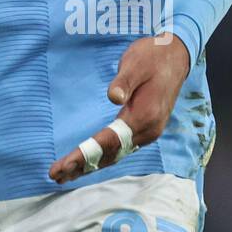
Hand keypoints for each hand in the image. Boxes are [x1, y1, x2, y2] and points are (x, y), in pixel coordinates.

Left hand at [48, 34, 191, 183]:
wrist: (176, 55)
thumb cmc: (152, 56)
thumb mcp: (136, 63)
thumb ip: (124, 81)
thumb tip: (113, 97)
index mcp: (145, 116)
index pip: (109, 141)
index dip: (85, 155)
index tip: (64, 165)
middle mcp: (147, 130)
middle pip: (110, 155)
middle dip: (82, 166)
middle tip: (55, 175)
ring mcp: (147, 131)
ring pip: (115, 155)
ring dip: (91, 166)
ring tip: (65, 175)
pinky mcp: (144, 128)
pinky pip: (120, 149)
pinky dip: (102, 158)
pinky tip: (89, 163)